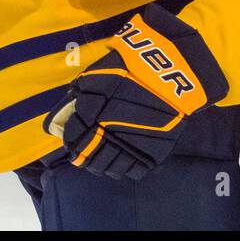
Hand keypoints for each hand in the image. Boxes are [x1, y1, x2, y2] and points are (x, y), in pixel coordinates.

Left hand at [43, 5, 227, 179]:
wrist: (168, 74)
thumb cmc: (129, 68)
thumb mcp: (98, 73)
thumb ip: (82, 91)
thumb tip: (72, 103)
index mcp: (91, 118)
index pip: (73, 139)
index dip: (71, 143)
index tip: (72, 143)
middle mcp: (107, 138)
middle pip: (90, 159)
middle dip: (86, 159)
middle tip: (86, 157)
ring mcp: (130, 148)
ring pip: (111, 169)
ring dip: (104, 166)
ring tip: (105, 161)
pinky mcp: (152, 154)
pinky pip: (134, 171)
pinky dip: (127, 169)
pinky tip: (125, 161)